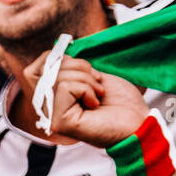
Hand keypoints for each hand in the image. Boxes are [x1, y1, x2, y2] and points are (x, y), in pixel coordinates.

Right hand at [25, 53, 148, 147]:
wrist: (137, 122)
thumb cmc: (120, 101)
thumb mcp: (92, 75)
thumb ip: (70, 68)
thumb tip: (56, 53)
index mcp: (54, 95)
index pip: (39, 66)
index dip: (60, 58)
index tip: (85, 69)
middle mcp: (48, 106)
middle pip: (51, 69)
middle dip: (81, 69)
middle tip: (97, 85)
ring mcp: (51, 116)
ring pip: (59, 78)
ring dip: (88, 82)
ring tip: (97, 96)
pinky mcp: (58, 122)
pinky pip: (65, 87)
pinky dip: (87, 90)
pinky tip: (94, 104)